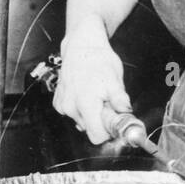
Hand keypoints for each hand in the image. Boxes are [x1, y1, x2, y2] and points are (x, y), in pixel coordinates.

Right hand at [55, 23, 130, 144]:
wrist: (81, 47)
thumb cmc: (99, 61)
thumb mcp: (115, 80)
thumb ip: (120, 100)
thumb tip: (127, 113)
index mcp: (85, 104)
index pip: (96, 136)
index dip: (109, 132)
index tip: (115, 122)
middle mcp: (70, 108)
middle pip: (90, 129)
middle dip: (101, 121)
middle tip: (109, 104)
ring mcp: (62, 105)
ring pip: (81, 122)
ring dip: (92, 114)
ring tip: (98, 96)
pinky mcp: (58, 102)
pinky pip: (73, 113)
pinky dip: (81, 108)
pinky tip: (86, 94)